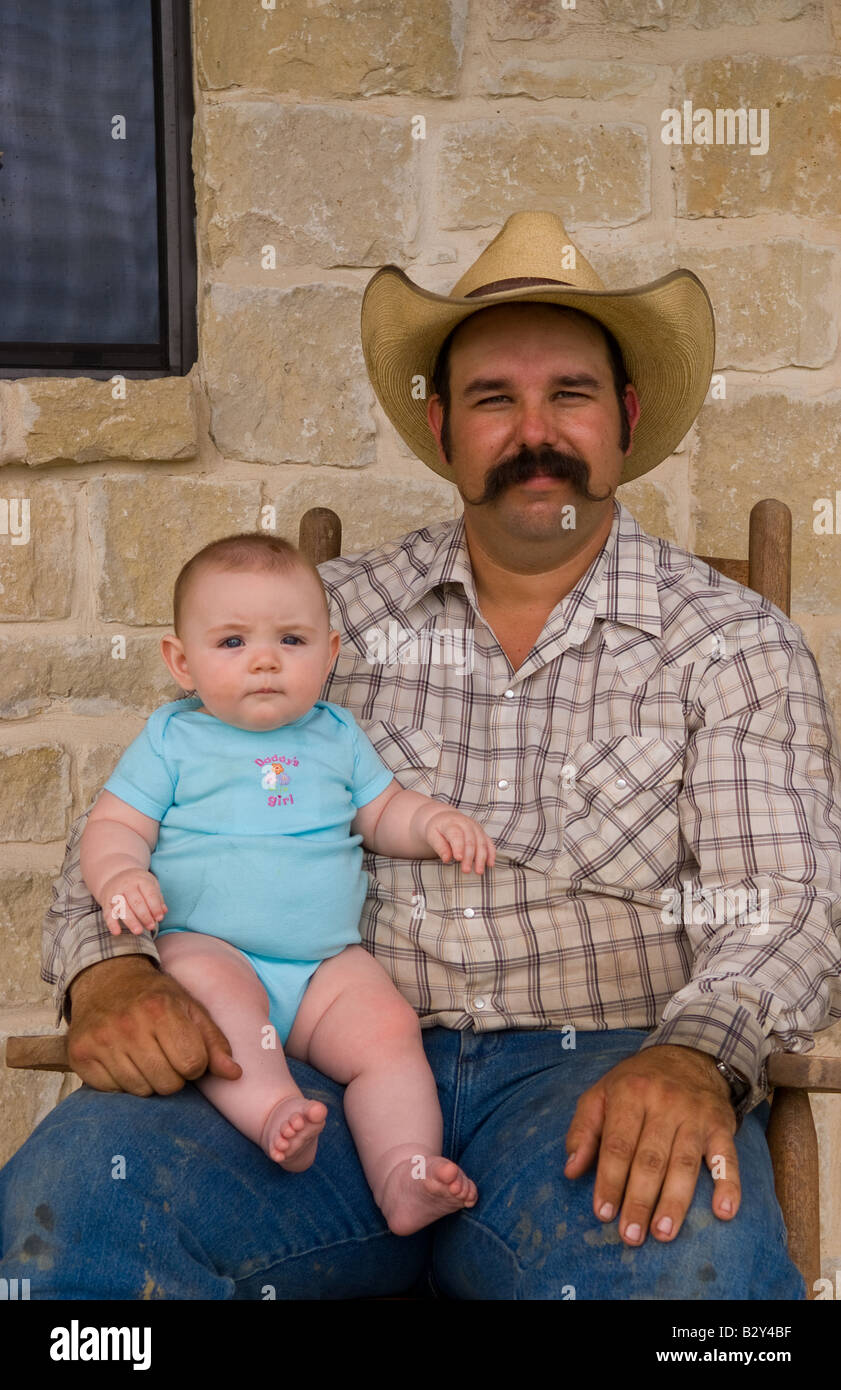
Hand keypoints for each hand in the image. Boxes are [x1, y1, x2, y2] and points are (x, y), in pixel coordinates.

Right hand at [67, 956, 242, 1094]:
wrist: (106, 978)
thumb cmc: (155, 996)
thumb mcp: (190, 1008)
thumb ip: (215, 1042)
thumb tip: (235, 1074)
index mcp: (161, 1010)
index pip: (192, 1064)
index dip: (194, 1064)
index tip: (186, 1051)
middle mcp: (128, 1025)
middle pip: (168, 1085)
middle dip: (173, 1076)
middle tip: (163, 1054)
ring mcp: (101, 1041)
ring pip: (141, 1091)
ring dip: (148, 1080)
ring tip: (143, 1056)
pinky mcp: (80, 1056)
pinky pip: (113, 1091)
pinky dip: (121, 1082)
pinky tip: (122, 1059)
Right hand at [101, 868, 166, 936]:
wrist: (115, 875)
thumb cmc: (138, 883)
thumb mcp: (150, 884)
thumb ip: (158, 898)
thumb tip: (163, 912)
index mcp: (141, 880)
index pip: (149, 894)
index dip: (155, 907)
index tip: (159, 918)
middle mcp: (127, 885)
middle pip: (136, 902)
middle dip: (144, 916)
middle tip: (151, 926)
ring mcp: (115, 893)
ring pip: (122, 908)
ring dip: (131, 921)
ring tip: (138, 931)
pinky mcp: (106, 902)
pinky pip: (108, 913)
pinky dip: (112, 924)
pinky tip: (117, 932)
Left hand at [423, 810, 495, 872]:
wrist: (446, 817)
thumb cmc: (438, 829)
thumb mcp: (432, 836)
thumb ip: (439, 847)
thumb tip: (446, 859)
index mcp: (451, 823)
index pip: (456, 835)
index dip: (458, 847)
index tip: (458, 858)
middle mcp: (466, 824)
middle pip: (470, 841)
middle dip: (469, 856)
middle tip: (466, 870)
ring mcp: (476, 828)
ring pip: (482, 843)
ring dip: (481, 858)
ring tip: (478, 871)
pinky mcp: (482, 833)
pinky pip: (489, 843)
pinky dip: (491, 854)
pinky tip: (490, 864)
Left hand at [563, 1044, 738, 1246]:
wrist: (687, 1055)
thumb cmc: (636, 1083)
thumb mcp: (601, 1094)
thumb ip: (583, 1131)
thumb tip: (571, 1170)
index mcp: (630, 1093)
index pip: (618, 1144)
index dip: (609, 1180)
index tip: (603, 1213)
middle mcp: (664, 1102)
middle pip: (650, 1158)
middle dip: (639, 1200)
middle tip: (631, 1235)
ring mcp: (695, 1114)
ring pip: (684, 1163)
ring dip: (674, 1202)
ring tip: (663, 1233)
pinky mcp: (721, 1125)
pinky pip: (727, 1157)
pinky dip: (728, 1184)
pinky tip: (724, 1212)